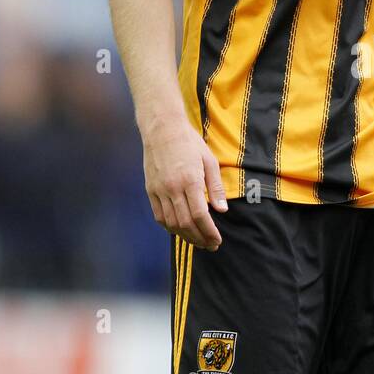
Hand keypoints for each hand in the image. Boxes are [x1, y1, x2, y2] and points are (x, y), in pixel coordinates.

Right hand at [142, 119, 227, 249]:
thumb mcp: (209, 161)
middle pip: (185, 223)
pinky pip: (159, 216)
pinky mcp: (150, 190)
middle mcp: (172, 188)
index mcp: (190, 180)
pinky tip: (180, 230)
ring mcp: (159, 190)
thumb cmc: (189, 142)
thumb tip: (222, 210)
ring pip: (171, 223)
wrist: (162, 129)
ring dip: (185, 236)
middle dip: (199, 238)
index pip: (199, 215)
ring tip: (197, 240)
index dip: (209, 231)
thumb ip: (215, 187)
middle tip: (210, 245)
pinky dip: (169, 227)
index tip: (217, 240)